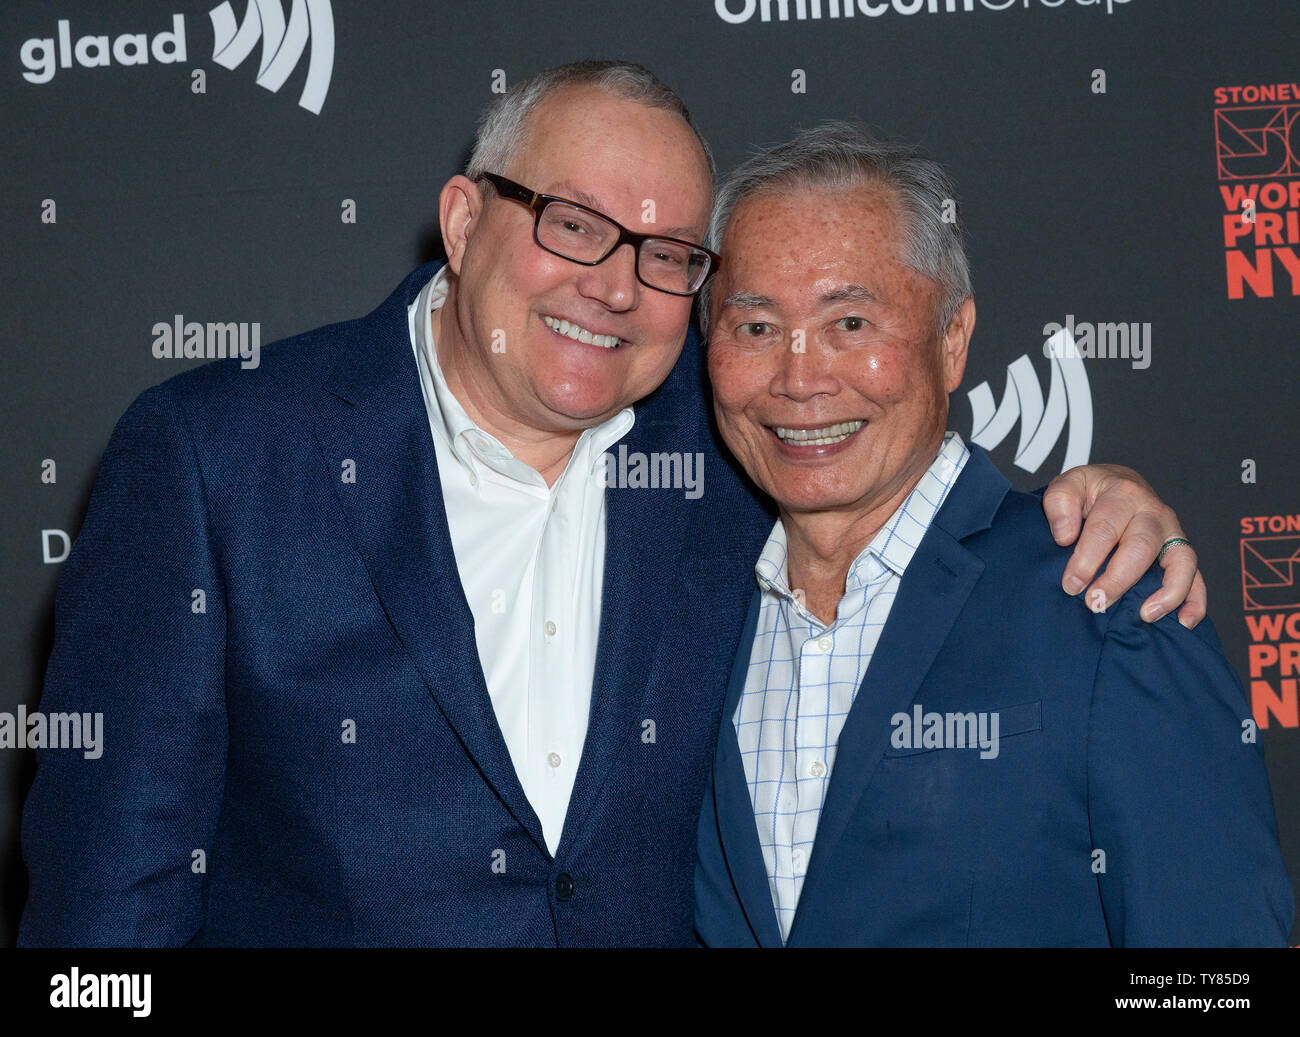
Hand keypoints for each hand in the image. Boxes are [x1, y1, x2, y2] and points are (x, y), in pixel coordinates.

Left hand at [1042, 464, 1205, 627]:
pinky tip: (1184, 622)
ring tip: (1145, 616)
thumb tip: (1065, 536)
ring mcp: (1171, 532)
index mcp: (1123, 494)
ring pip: (1181, 560)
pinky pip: (1196, 576)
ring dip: (1167, 591)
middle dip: (1118, 579)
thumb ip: (1059, 502)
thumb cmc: (1089, 490)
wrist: (1116, 484)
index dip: (1087, 560)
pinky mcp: (1180, 551)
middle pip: (1141, 547)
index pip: (1105, 529)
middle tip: (1095, 603)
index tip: (1071, 585)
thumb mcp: (1067, 484)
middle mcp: (1153, 512)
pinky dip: (1195, 600)